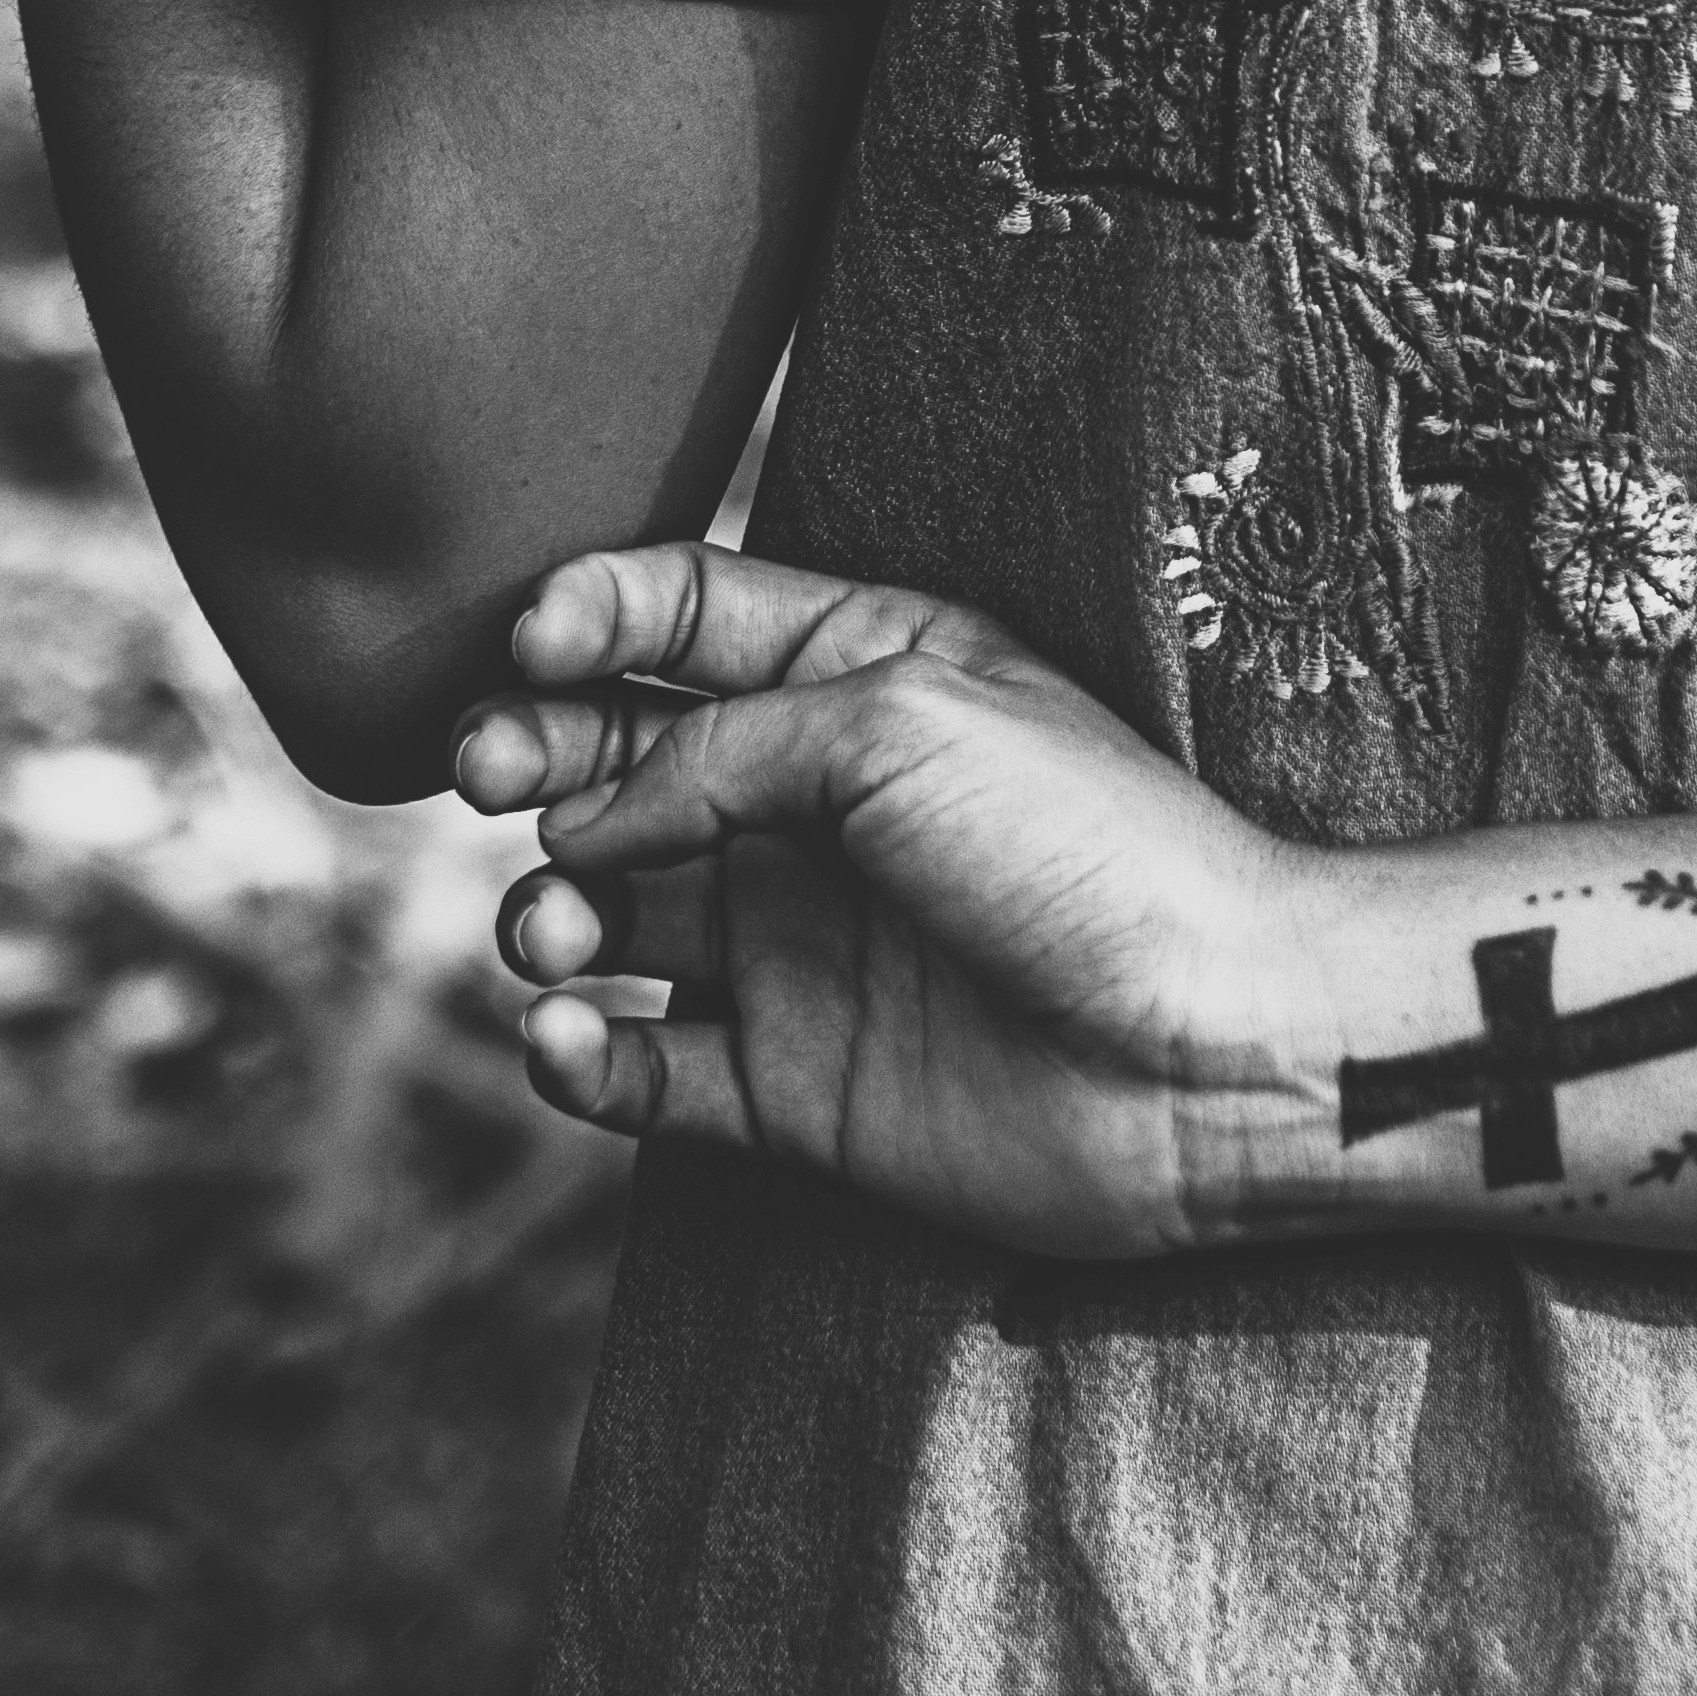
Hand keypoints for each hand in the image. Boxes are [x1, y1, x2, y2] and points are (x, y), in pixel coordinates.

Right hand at [458, 544, 1346, 1260]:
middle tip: (490, 774)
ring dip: (546, 909)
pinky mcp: (789, 1083)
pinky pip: (643, 1065)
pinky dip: (580, 1054)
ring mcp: (799, 944)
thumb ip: (719, 747)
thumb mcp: (898, 723)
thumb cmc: (1082, 848)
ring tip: (555, 925)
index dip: (591, 612)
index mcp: (862, 673)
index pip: (690, 615)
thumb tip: (585, 814)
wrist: (1206, 1050)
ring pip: (610, 910)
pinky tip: (573, 1035)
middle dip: (532, 752)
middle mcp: (817, 803)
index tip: (526, 639)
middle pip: (619, 756)